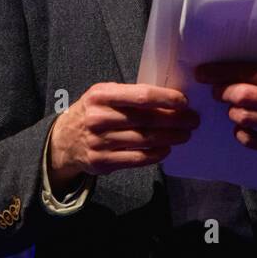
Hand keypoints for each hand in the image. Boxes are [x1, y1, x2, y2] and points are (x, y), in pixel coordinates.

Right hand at [48, 83, 199, 187]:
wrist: (63, 140)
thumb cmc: (92, 112)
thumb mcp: (102, 95)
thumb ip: (128, 95)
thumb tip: (167, 99)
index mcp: (101, 95)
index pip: (140, 95)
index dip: (166, 99)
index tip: (184, 101)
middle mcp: (99, 118)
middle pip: (147, 119)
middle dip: (175, 120)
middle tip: (193, 120)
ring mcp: (100, 142)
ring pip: (145, 140)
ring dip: (170, 138)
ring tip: (185, 135)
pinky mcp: (102, 162)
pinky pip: (137, 159)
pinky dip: (156, 154)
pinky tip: (167, 149)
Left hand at [194, 62, 256, 167]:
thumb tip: (233, 65)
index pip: (249, 72)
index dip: (221, 72)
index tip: (202, 73)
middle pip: (242, 96)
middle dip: (222, 92)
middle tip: (216, 92)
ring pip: (242, 118)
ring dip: (232, 113)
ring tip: (234, 109)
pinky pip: (249, 139)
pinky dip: (240, 132)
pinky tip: (245, 127)